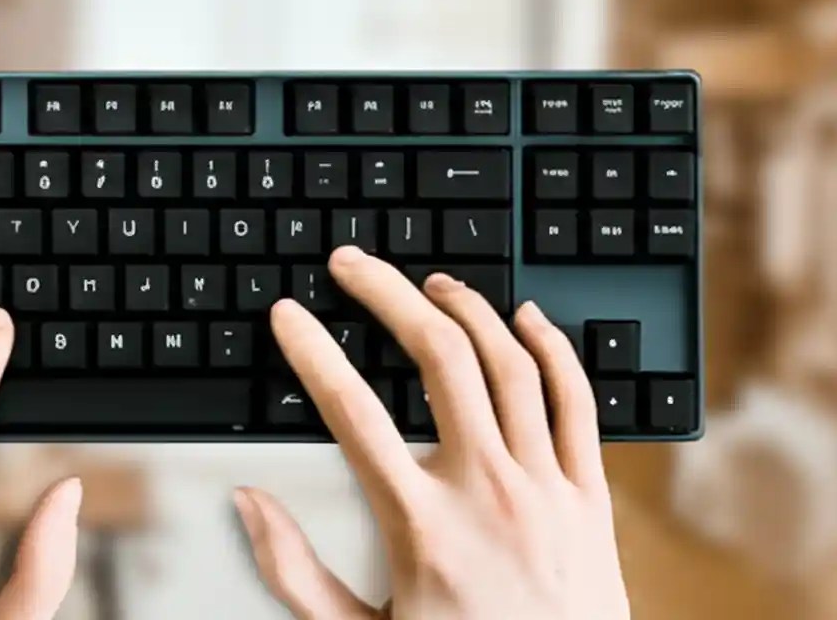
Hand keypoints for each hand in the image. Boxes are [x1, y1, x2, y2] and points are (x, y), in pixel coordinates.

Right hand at [235, 247, 629, 619]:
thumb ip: (294, 572)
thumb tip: (248, 502)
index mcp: (421, 527)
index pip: (352, 412)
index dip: (312, 352)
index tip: (289, 316)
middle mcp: (486, 492)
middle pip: (438, 359)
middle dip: (387, 295)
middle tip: (352, 265)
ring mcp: (545, 488)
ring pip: (510, 364)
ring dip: (466, 308)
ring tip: (429, 282)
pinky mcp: (589, 497)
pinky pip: (576, 401)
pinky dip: (554, 349)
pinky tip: (527, 317)